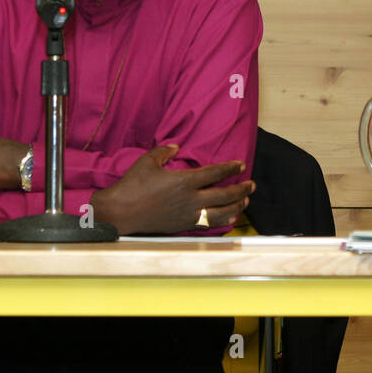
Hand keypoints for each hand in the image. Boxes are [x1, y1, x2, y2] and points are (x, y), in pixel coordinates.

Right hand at [90, 145, 255, 234]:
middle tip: (251, 184)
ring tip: (246, 201)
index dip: (231, 168)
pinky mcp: (183, 226)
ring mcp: (188, 215)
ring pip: (221, 212)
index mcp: (184, 181)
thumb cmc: (132, 185)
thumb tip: (177, 146)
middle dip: (241, 189)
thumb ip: (165, 151)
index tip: (240, 164)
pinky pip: (209, 224)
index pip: (215, 173)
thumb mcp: (147, 161)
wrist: (120, 213)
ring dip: (236, 206)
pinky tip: (230, 218)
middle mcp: (190, 199)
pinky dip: (223, 221)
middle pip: (224, 194)